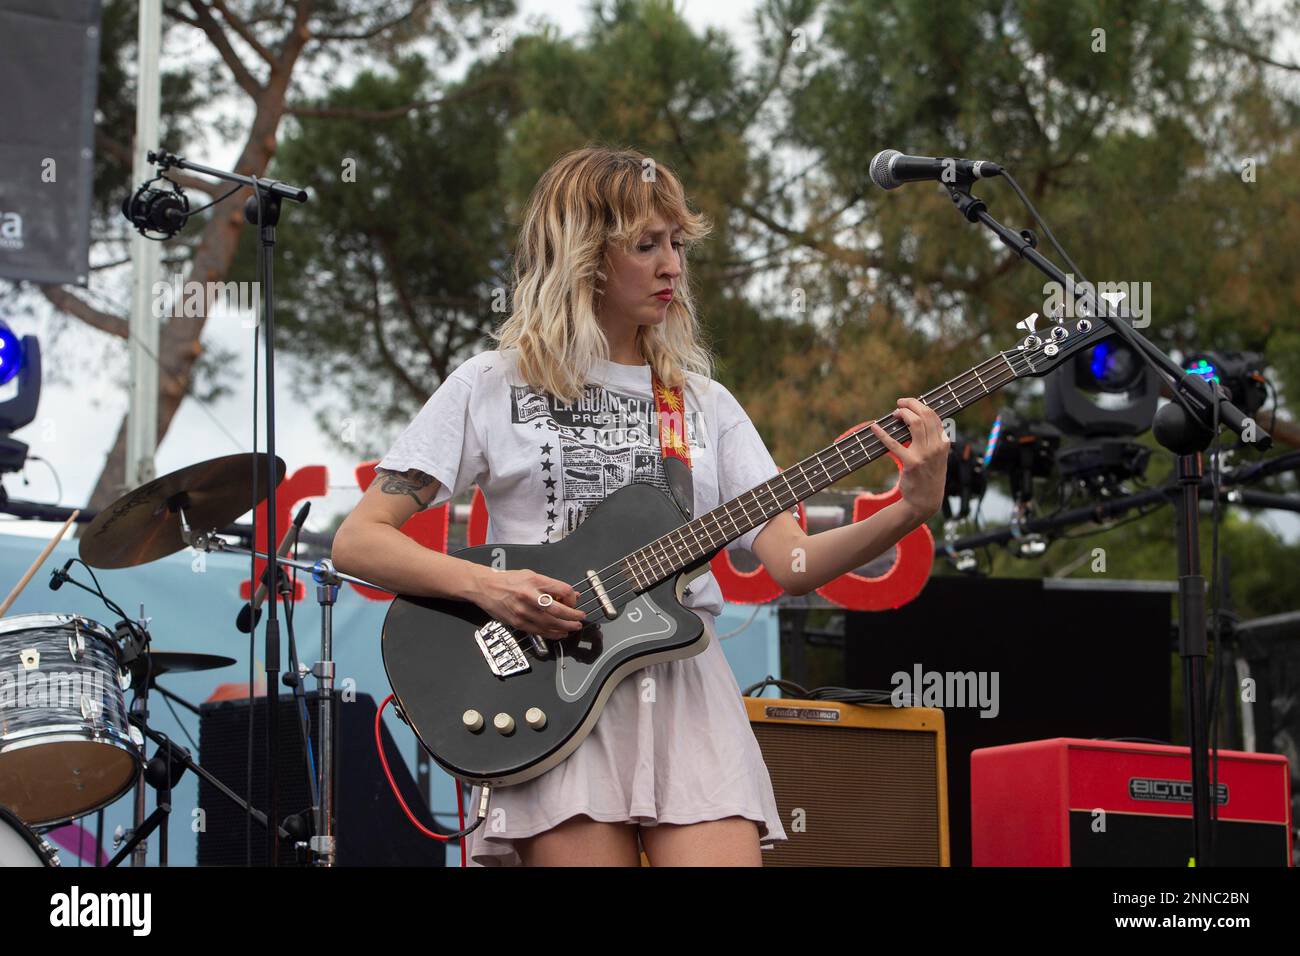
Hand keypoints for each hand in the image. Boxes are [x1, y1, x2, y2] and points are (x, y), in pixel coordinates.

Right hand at [467, 567, 586, 639]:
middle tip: (580, 619)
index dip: (572, 598)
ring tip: (573, 628)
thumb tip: (570, 594)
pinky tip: (559, 633)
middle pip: (558, 610)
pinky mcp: (517, 623)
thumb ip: (551, 585)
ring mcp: (523, 611)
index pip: (563, 590)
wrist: (484, 587)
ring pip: (550, 624)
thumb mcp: (531, 575)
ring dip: (565, 628)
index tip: (574, 602)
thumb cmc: (508, 580)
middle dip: (573, 617)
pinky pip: (539, 631)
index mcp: (535, 581)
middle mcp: (529, 596)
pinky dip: (552, 634)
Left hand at [868, 397, 949, 524]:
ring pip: (914, 423)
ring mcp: (924, 454)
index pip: (934, 416)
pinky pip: (894, 443)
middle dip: (911, 404)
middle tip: (899, 403)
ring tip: (894, 414)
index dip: (920, 405)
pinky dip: (882, 433)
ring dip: (901, 413)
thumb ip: (932, 440)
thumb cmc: (929, 477)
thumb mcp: (937, 457)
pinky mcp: (911, 463)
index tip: (909, 403)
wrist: (925, 501)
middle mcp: (936, 447)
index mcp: (944, 443)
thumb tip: (918, 420)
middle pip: (925, 414)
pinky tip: (874, 428)